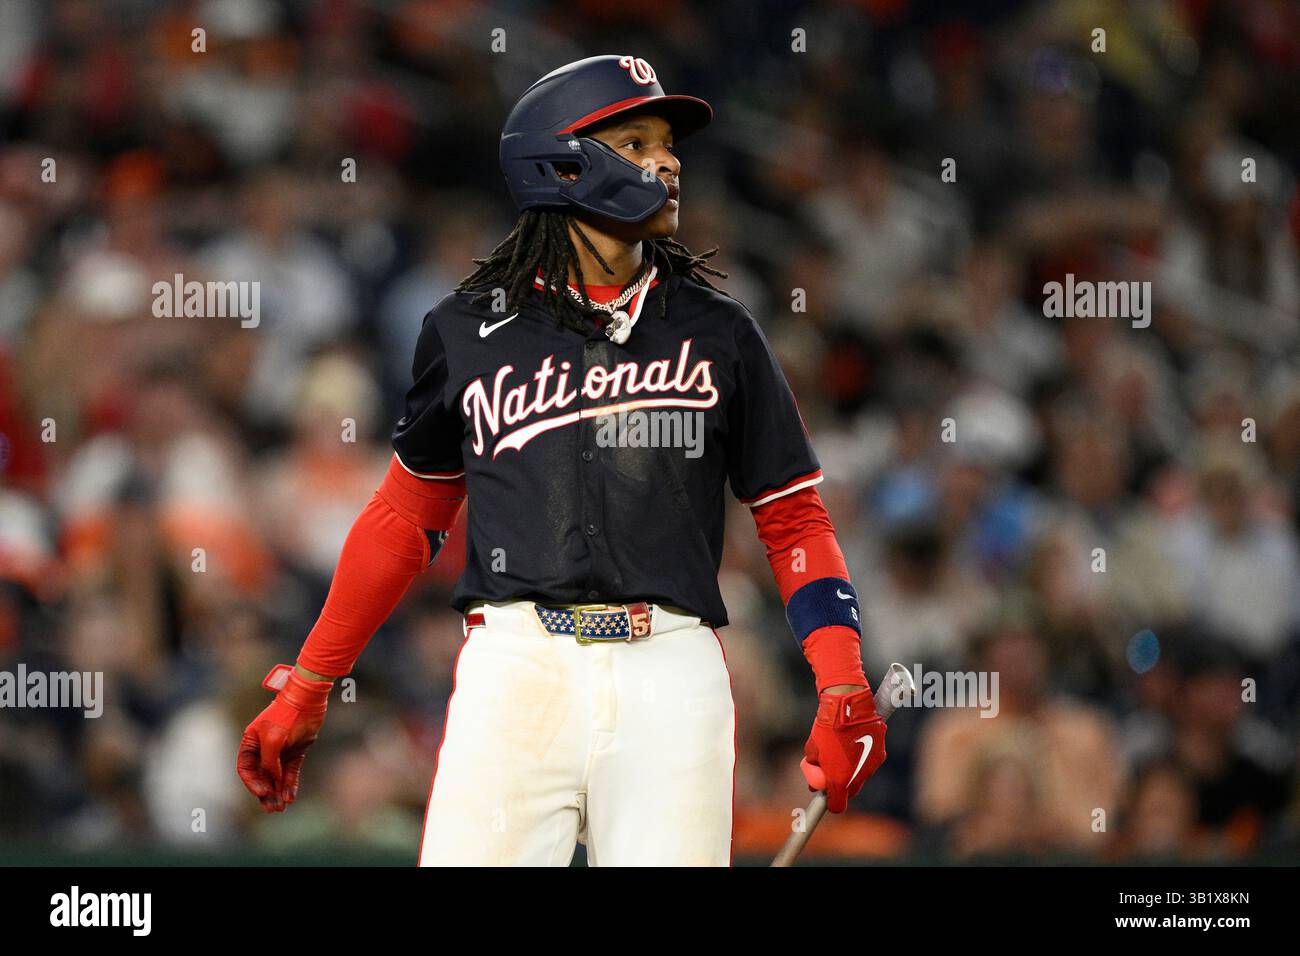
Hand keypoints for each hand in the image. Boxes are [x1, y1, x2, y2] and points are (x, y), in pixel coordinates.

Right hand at [236, 664, 332, 812]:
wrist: (308, 701)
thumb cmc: (286, 716)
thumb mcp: (273, 739)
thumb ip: (269, 761)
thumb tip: (271, 779)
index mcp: (251, 742)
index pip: (246, 768)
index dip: (252, 783)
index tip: (262, 792)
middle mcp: (263, 749)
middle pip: (261, 776)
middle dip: (266, 793)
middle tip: (272, 809)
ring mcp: (280, 751)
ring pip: (276, 777)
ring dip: (278, 793)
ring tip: (281, 808)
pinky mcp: (295, 752)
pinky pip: (291, 772)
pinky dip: (290, 784)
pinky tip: (290, 797)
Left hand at [800, 684, 886, 812]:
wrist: (848, 706)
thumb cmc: (827, 727)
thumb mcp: (812, 749)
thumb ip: (813, 769)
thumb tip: (814, 782)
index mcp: (840, 780)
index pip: (837, 806)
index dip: (830, 802)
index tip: (825, 794)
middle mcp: (859, 777)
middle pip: (851, 791)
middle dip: (842, 784)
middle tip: (832, 771)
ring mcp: (871, 766)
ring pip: (861, 776)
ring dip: (853, 769)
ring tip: (843, 750)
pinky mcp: (880, 753)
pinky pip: (870, 761)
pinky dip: (863, 756)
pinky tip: (855, 742)